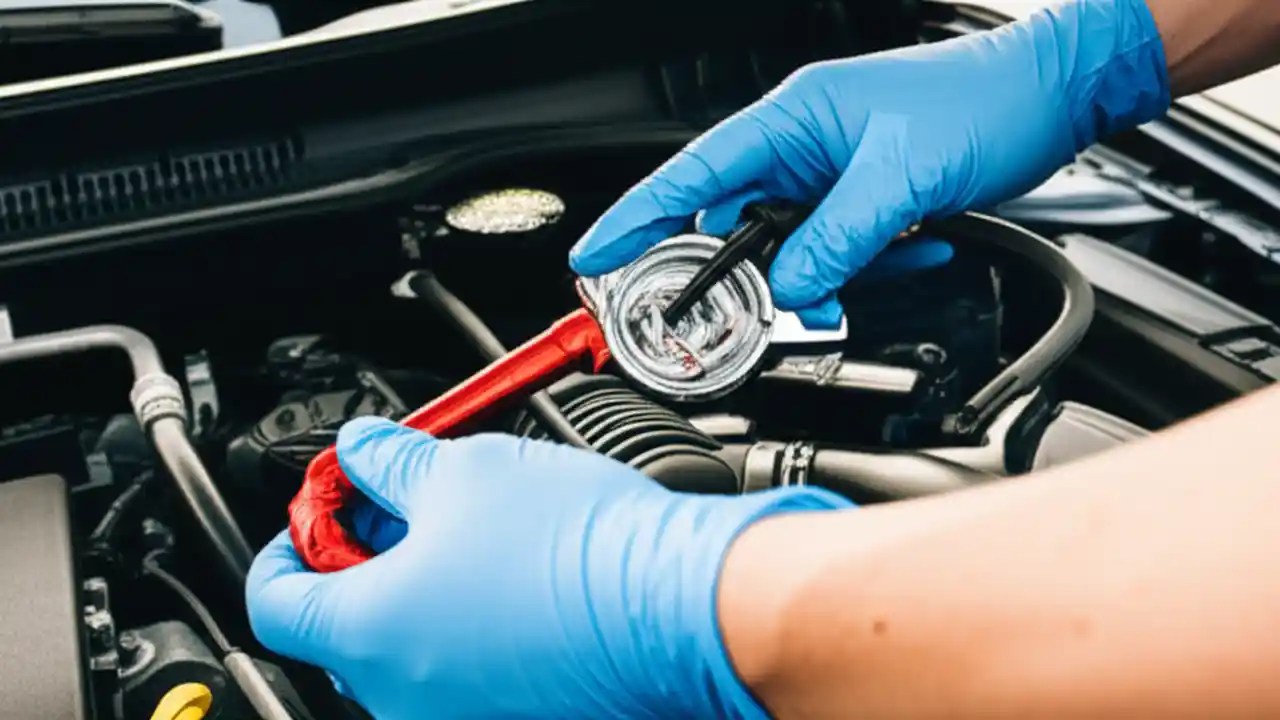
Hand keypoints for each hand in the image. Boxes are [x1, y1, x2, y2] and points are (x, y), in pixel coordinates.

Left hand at [246, 417, 849, 718]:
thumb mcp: (462, 470)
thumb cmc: (577, 547)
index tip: (323, 513)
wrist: (678, 605)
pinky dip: (472, 634)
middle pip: (345, 627)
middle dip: (367, 561)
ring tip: (477, 540)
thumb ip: (390, 462)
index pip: (275, 599)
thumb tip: (362, 451)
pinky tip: (515, 585)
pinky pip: (467, 678)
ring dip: (423, 596)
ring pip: (411, 656)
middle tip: (410, 508)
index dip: (290, 544)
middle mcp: (401, 699)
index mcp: (365, 634)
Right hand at [570, 0, 1168, 327]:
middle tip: (752, 308)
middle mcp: (804, 145)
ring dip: (820, 274)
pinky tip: (910, 252)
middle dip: (748, 271)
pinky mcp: (867, 195)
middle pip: (739, 221)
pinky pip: (841, 244)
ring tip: (858, 279)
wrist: (1053, 95)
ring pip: (793, 242)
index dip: (637, 217)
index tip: (595, 255)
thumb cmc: (982, 101)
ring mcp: (834, 172)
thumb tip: (795, 287)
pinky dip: (866, 263)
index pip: (692, 174)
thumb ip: (839, 239)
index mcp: (792, 120)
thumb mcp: (901, 177)